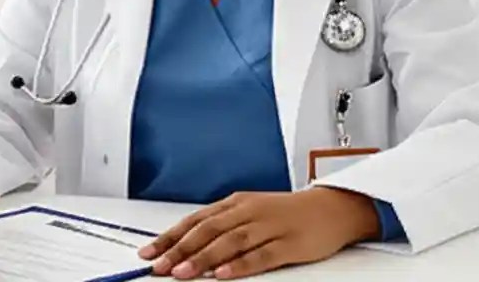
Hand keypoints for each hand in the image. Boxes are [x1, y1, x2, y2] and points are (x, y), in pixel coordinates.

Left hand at [138, 188, 378, 278]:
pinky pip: (262, 255)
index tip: (148, 252)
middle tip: (159, 266)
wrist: (330, 208)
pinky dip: (241, 264)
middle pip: (208, 230)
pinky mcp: (289, 243)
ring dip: (204, 258)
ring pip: (230, 242)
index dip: (170, 237)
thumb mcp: (248, 213)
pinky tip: (225, 274)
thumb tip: (184, 247)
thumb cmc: (285, 213)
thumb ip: (220, 228)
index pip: (194, 220)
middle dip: (180, 249)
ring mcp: (269, 226)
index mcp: (234, 203)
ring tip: (183, 272)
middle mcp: (248, 211)